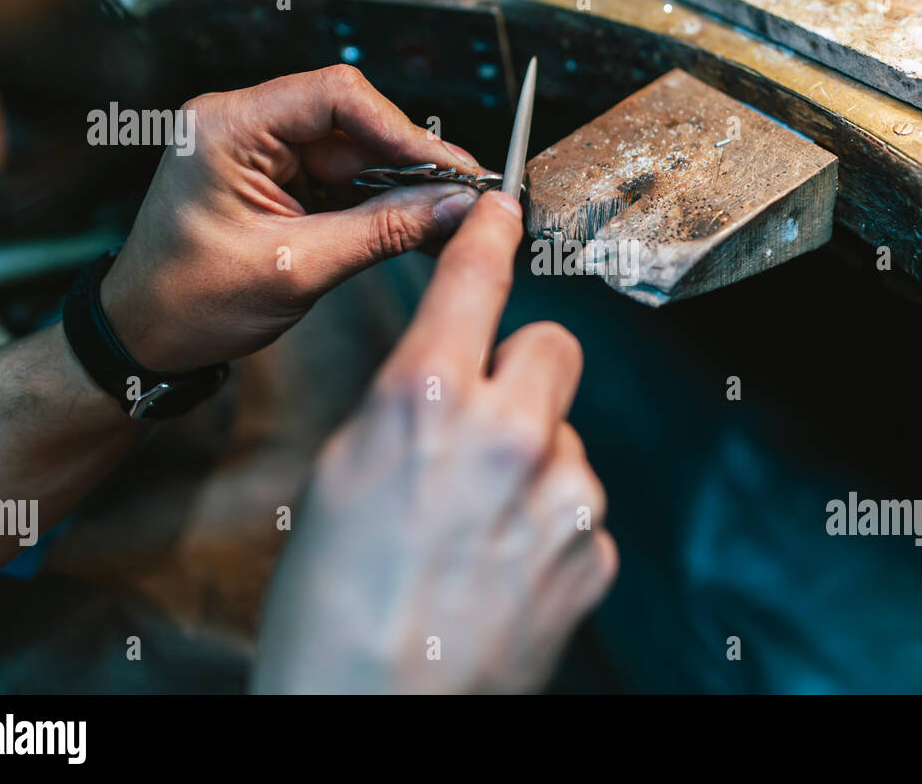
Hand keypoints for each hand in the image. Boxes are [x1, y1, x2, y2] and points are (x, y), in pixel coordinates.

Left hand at [100, 64, 482, 371]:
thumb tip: (454, 206)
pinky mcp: (276, 176)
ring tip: (451, 220)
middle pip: (354, 122)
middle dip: (412, 162)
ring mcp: (260, 149)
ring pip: (356, 151)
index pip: (335, 95)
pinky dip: (381, 203)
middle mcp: (243, 123)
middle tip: (467, 199)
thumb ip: (382, 231)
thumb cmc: (192, 303)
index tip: (451, 169)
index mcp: (228, 127)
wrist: (144, 336)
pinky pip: (342, 177)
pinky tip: (420, 226)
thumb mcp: (299, 268)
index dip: (403, 128)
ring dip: (403, 187)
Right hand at [252, 191, 617, 693]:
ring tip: (474, 527)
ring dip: (533, 459)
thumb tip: (443, 369)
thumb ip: (404, 403)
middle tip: (486, 416)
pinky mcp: (592, 551)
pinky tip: (500, 566)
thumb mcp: (340, 473)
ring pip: (565, 432)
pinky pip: (577, 503)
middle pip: (553, 345)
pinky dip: (546, 522)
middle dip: (522, 368)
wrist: (373, 711)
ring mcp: (563, 495)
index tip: (503, 211)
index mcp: (425, 401)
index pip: (473, 280)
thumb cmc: (329, 605)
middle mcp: (509, 434)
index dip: (489, 235)